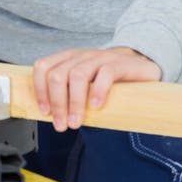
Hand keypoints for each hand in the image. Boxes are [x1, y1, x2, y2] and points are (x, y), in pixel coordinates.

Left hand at [32, 46, 161, 131]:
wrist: (141, 66)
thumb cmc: (110, 80)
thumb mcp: (85, 84)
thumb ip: (70, 94)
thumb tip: (54, 118)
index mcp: (69, 59)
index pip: (43, 67)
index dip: (40, 90)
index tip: (45, 112)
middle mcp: (81, 56)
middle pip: (58, 75)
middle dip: (57, 103)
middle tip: (62, 125)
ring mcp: (100, 57)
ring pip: (78, 75)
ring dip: (74, 103)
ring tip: (76, 122)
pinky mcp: (120, 64)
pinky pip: (105, 73)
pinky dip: (98, 91)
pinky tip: (97, 107)